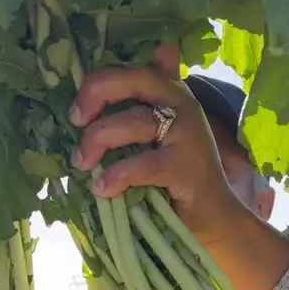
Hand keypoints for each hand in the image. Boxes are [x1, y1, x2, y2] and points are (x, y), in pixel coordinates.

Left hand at [69, 48, 245, 249]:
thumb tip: (116, 79)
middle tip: (75, 121)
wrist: (213, 218)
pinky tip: (102, 187)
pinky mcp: (187, 168)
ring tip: (82, 164)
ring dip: (99, 140)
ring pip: (135, 122)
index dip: (100, 82)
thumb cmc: (177, 180)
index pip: (134, 71)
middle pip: (138, 81)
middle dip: (99, 94)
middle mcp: (184, 106)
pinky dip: (118, 175)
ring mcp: (189, 136)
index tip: (77, 111)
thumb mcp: (154, 141)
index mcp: (173, 94)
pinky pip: (144, 165)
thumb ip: (136, 113)